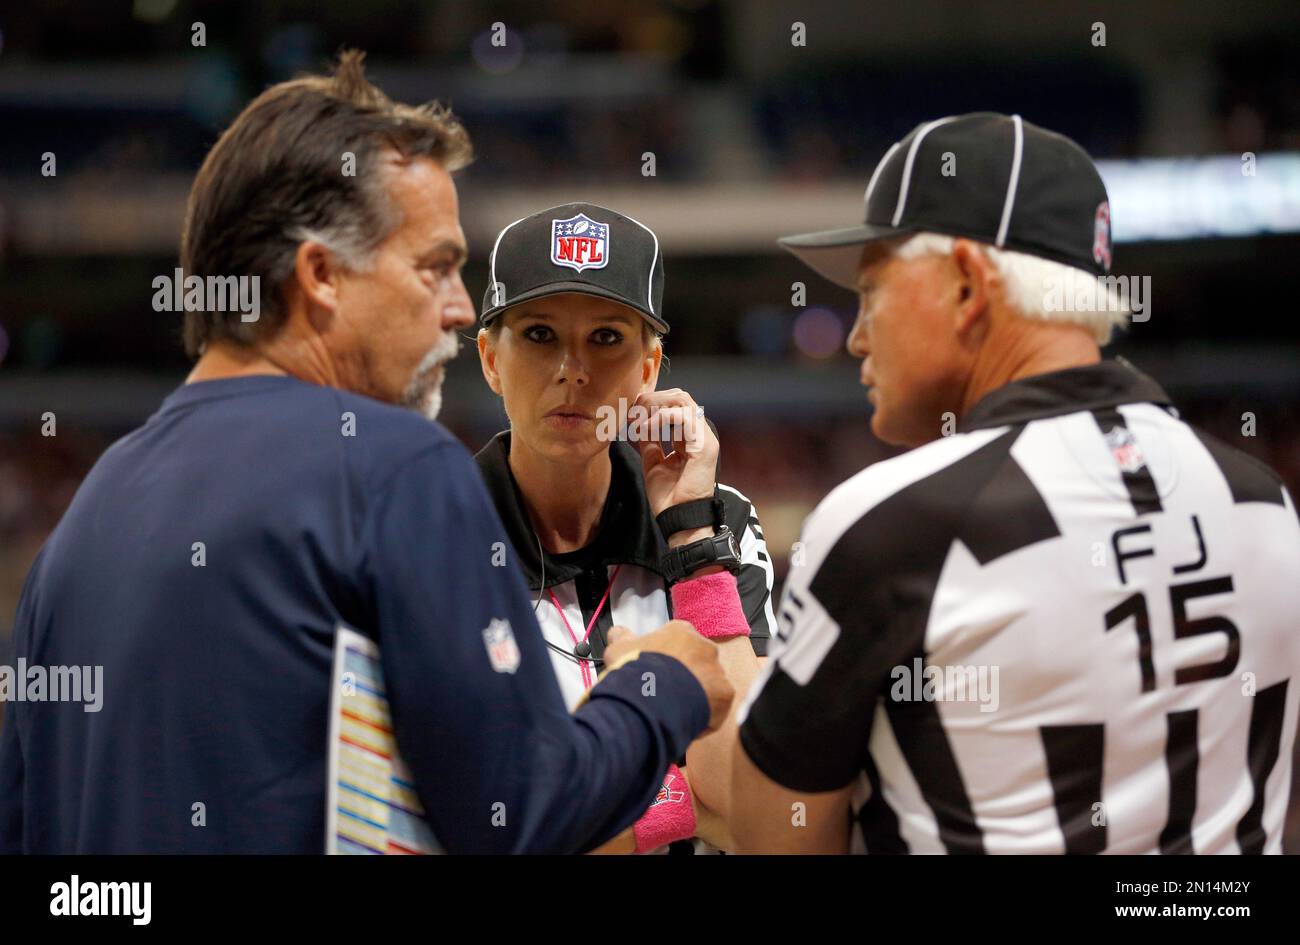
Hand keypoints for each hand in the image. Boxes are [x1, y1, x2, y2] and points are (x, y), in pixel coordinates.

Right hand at [604, 622, 733, 732]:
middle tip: (663, 693)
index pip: (676, 642)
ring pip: (707, 685)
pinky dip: (702, 716)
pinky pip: (715, 708)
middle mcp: (704, 647)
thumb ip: (621, 637)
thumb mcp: (618, 648)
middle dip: (682, 676)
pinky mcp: (725, 695)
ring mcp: (717, 670)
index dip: (664, 658)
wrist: (650, 699)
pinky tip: (683, 721)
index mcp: (680, 632)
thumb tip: (619, 632)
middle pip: (695, 662)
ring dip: (693, 695)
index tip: (654, 672)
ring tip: (672, 710)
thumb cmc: (635, 671)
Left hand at [632, 389, 718, 518]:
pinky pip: (682, 418)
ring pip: (682, 401)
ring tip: (638, 422)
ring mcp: (704, 438)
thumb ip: (650, 443)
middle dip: (653, 400)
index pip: (675, 406)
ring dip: (655, 407)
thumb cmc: (669, 498)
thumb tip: (640, 426)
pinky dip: (661, 419)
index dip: (652, 404)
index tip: (631, 414)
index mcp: (690, 439)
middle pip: (680, 397)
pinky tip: (646, 430)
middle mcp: (699, 435)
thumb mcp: (653, 463)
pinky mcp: (704, 445)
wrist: (678, 519)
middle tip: (633, 411)